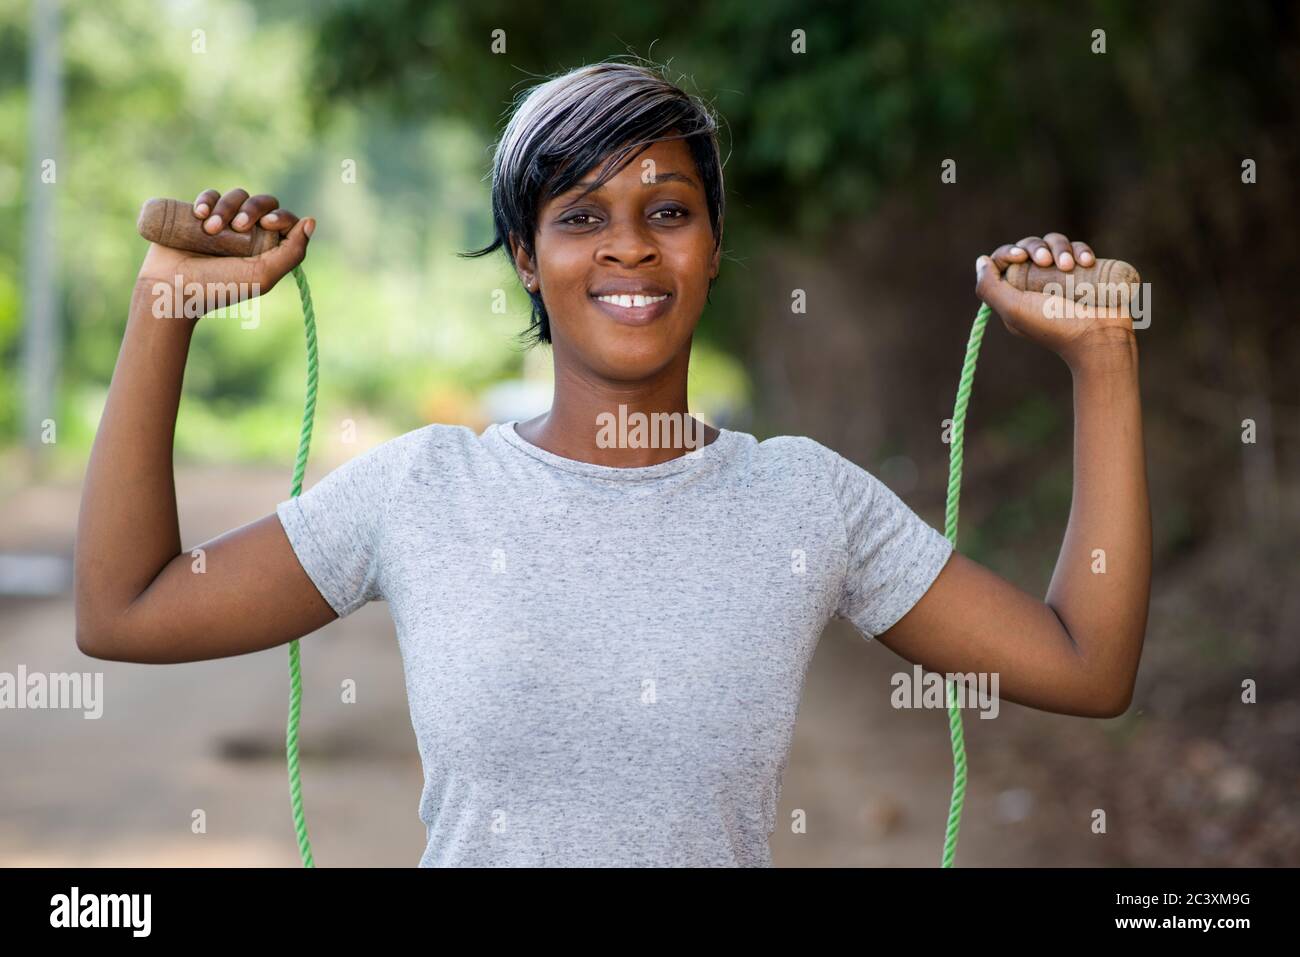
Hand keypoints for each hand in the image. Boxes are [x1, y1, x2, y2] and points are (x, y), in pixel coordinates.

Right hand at [137, 187, 314, 313]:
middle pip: (262, 202)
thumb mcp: (263, 275)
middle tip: (237, 227)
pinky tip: (199, 214)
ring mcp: (223, 223)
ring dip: (225, 207)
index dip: (280, 216)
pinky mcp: (199, 215)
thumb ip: (292, 252)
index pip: (284, 220)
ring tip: (210, 229)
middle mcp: (248, 234)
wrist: (172, 288)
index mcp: (267, 248)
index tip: (267, 224)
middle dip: (252, 208)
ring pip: (236, 196)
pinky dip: (206, 200)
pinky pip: (209, 195)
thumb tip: (311, 221)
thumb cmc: (220, 288)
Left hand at [974, 232, 1134, 368]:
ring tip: (1069, 266)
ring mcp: (1062, 278)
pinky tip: (1086, 262)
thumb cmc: (1056, 327)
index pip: (1003, 261)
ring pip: (1055, 244)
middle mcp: (1037, 285)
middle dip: (1037, 248)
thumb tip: (982, 260)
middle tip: (1047, 262)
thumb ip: (989, 288)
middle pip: (1030, 248)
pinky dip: (1081, 251)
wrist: (1100, 337)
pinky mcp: (1085, 273)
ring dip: (1061, 248)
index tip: (1020, 257)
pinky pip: (1079, 250)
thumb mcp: (1014, 311)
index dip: (1008, 252)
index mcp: (1015, 294)